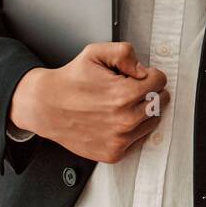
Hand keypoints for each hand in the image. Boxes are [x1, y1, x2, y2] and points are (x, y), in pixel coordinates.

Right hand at [8, 41, 169, 163]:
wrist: (45, 107)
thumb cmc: (71, 80)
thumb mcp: (95, 53)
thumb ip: (124, 53)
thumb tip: (142, 70)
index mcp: (123, 94)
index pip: (160, 82)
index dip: (149, 75)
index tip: (136, 76)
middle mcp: (124, 120)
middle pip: (160, 102)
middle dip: (149, 92)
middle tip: (129, 90)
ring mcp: (119, 140)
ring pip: (153, 121)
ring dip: (143, 111)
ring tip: (121, 105)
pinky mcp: (114, 153)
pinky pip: (139, 138)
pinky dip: (133, 129)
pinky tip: (116, 120)